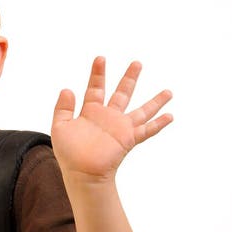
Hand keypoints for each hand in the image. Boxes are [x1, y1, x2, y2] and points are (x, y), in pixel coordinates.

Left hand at [50, 57, 172, 182]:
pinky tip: (170, 116)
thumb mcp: (60, 127)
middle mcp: (108, 117)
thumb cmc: (69, 154)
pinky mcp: (128, 139)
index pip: (96, 87)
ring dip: (155, 101)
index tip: (101, 58)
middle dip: (130, 78)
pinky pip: (147, 130)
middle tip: (137, 63)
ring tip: (168, 92)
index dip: (98, 73)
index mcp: (91, 112)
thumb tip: (67, 89)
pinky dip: (159, 123)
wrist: (81, 173)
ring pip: (142, 110)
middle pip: (122, 93)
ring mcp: (120, 127)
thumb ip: (63, 108)